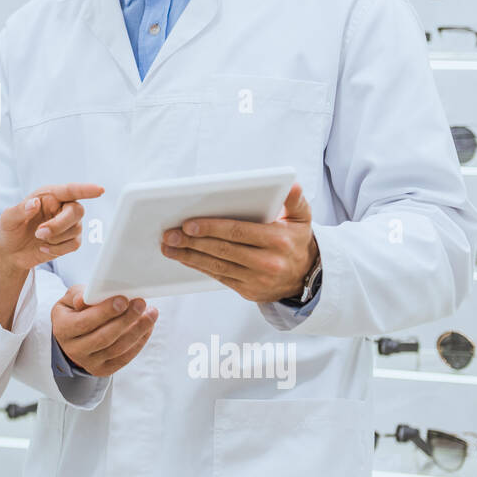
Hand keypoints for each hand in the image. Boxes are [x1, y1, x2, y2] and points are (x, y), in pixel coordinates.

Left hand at [0, 182, 104, 274]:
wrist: (9, 253)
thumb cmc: (7, 231)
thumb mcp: (7, 219)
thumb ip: (20, 210)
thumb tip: (34, 203)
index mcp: (47, 196)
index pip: (69, 190)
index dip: (85, 190)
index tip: (99, 190)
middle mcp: (60, 207)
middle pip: (77, 211)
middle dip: (60, 224)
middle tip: (39, 233)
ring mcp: (66, 224)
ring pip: (76, 229)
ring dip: (56, 238)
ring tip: (38, 239)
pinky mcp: (68, 240)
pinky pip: (74, 244)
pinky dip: (59, 249)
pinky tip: (43, 248)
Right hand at [52, 284, 157, 376]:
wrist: (72, 335)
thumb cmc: (74, 311)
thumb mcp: (69, 299)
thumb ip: (78, 295)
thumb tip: (84, 299)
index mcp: (63, 329)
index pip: (84, 322)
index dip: (105, 312)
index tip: (123, 300)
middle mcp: (74, 349)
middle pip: (104, 337)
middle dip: (126, 320)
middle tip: (141, 304)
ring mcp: (88, 362)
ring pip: (117, 349)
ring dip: (137, 331)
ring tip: (150, 314)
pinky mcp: (102, 369)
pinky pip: (124, 358)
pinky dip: (139, 342)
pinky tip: (147, 328)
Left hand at [160, 183, 317, 302]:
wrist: (308, 278)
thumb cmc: (297, 240)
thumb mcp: (302, 218)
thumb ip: (295, 200)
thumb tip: (291, 184)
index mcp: (277, 240)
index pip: (238, 232)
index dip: (211, 228)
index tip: (189, 224)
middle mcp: (267, 262)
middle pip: (223, 250)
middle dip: (192, 242)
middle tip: (169, 234)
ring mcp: (256, 279)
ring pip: (217, 266)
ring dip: (189, 256)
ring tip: (169, 247)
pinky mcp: (248, 291)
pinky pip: (219, 277)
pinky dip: (199, 267)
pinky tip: (184, 258)